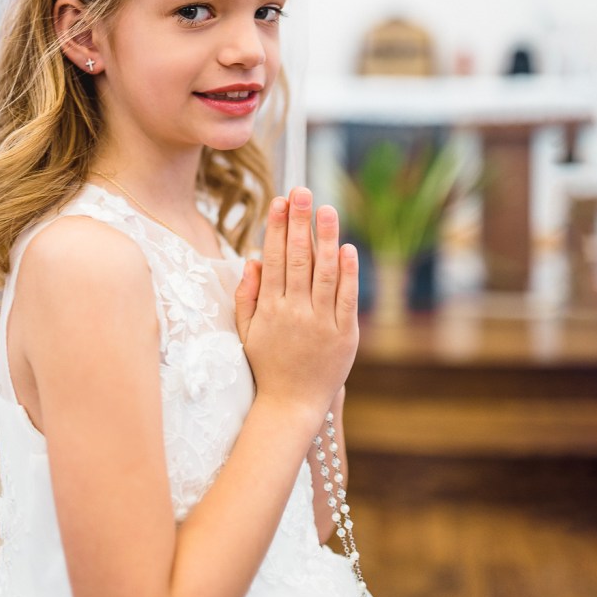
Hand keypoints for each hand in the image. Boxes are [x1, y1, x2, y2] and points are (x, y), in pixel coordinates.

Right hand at [234, 187, 358, 421]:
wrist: (291, 405)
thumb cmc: (267, 364)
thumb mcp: (246, 331)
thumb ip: (246, 295)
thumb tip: (252, 260)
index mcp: (269, 309)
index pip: (273, 259)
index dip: (276, 228)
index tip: (280, 200)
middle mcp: (294, 312)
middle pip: (297, 259)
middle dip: (299, 222)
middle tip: (302, 191)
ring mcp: (321, 324)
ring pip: (324, 274)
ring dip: (326, 239)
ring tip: (327, 209)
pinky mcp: (345, 336)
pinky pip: (347, 299)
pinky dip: (349, 273)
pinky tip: (349, 248)